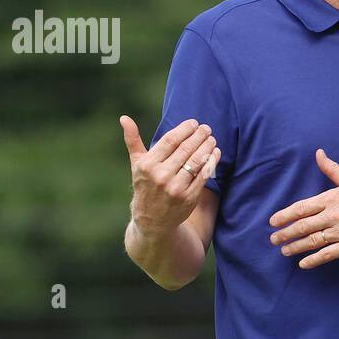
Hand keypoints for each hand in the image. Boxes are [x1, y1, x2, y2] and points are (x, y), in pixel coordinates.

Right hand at [122, 115, 219, 238]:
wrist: (152, 221)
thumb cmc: (145, 186)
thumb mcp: (137, 164)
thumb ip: (133, 140)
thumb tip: (124, 118)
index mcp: (147, 165)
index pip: (170, 140)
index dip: (184, 129)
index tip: (194, 123)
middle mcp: (161, 176)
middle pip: (185, 149)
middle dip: (199, 136)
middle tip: (207, 128)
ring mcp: (175, 188)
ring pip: (196, 161)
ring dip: (207, 147)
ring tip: (212, 139)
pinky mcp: (189, 197)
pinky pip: (203, 175)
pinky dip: (211, 162)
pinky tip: (215, 153)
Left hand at [268, 149, 338, 268]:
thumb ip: (332, 169)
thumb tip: (318, 153)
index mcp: (332, 199)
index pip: (302, 208)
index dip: (285, 215)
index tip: (273, 222)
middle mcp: (335, 215)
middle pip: (304, 226)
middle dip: (286, 234)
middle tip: (274, 239)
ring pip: (313, 241)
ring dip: (296, 247)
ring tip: (285, 250)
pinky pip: (328, 254)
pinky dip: (314, 259)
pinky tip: (303, 263)